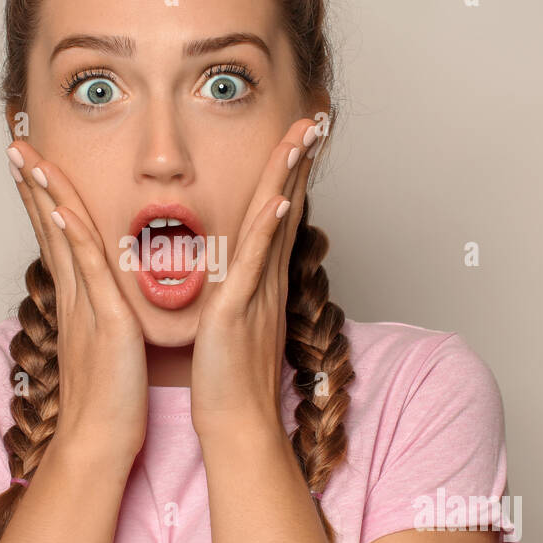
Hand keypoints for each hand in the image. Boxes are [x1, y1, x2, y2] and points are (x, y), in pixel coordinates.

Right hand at [7, 142, 149, 466]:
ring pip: (60, 238)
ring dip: (43, 194)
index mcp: (80, 303)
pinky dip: (71, 236)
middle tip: (17, 144)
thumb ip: (107, 321)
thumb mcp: (109, 350)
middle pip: (49, 228)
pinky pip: (84, 270)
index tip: (35, 167)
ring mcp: (85, 307)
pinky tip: (58, 208)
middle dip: (32, 184)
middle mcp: (76, 298)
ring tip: (27, 156)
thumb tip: (110, 306)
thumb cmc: (110, 404)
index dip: (44, 201)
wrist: (100, 444)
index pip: (59, 239)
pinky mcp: (103, 322)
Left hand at [190, 117, 321, 442]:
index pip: (276, 215)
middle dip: (298, 161)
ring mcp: (256, 293)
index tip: (297, 138)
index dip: (288, 174)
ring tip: (302, 137)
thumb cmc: (229, 381)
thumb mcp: (232, 324)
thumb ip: (236, 293)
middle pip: (285, 207)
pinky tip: (278, 199)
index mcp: (259, 282)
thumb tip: (234, 274)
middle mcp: (265, 280)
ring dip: (288, 177)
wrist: (236, 423)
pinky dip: (266, 230)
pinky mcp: (239, 311)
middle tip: (313, 118)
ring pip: (274, 222)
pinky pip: (255, 263)